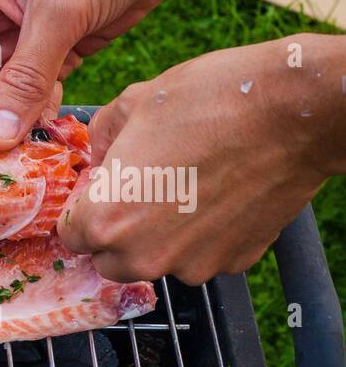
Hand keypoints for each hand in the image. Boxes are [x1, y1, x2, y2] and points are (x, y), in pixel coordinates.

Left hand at [58, 35, 345, 284]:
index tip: (102, 189)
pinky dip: (201, 236)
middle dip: (115, 231)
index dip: (84, 208)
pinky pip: (200, 256)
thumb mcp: (133, 104)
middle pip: (108, 259)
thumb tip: (96, 159)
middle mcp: (143, 256)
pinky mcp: (232, 263)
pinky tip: (216, 196)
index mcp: (106, 220)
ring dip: (158, 237)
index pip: (71, 234)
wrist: (294, 111)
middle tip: (140, 191)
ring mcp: (191, 265)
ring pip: (155, 261)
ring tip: (183, 187)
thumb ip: (99, 139)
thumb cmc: (209, 101)